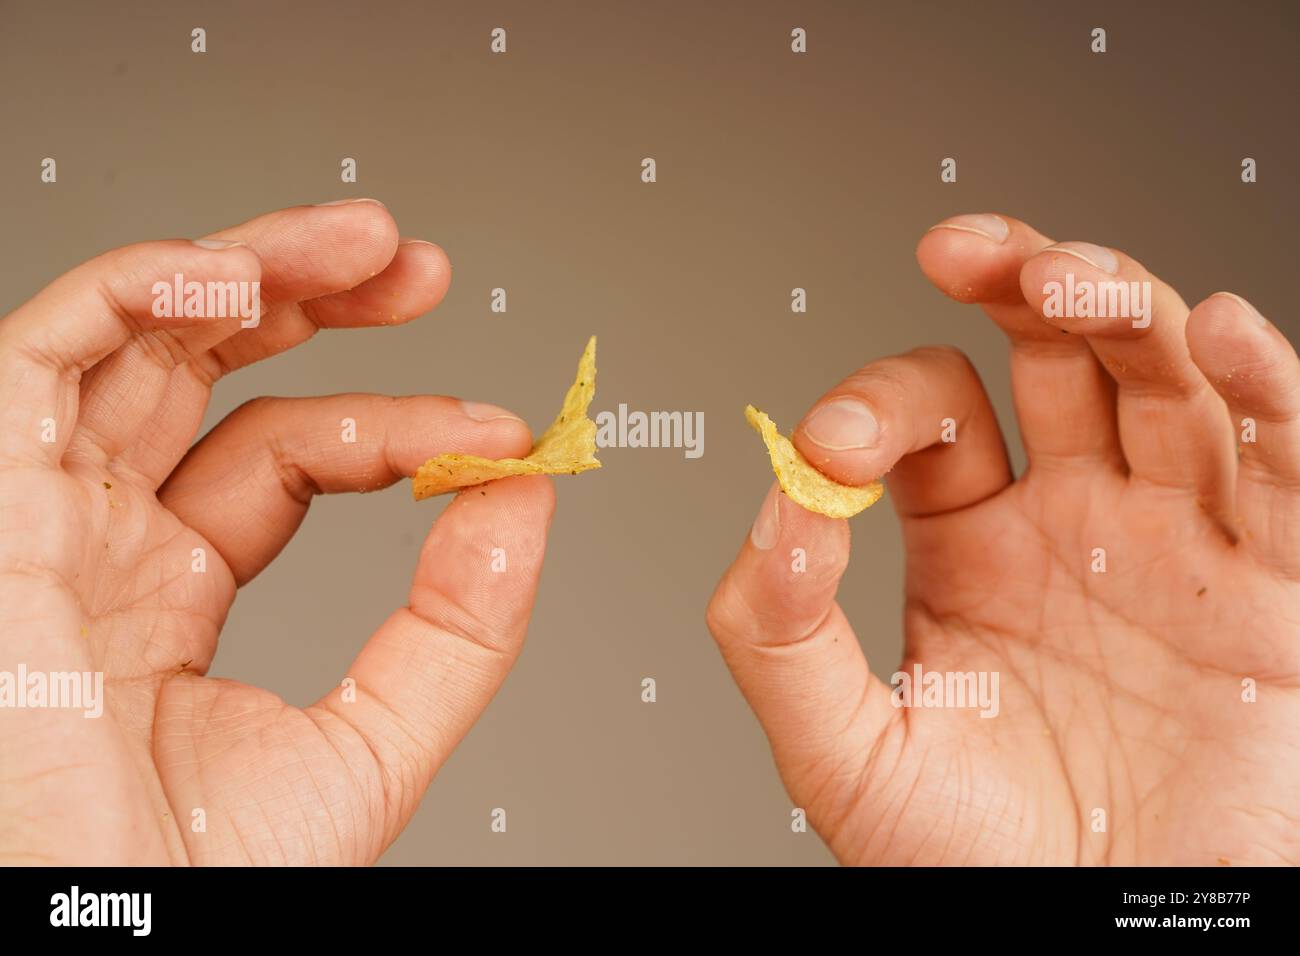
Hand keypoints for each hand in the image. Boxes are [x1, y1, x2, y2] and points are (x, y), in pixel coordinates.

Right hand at [0, 201, 553, 863]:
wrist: (106, 940)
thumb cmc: (198, 880)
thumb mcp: (367, 744)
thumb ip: (456, 628)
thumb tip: (526, 499)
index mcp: (174, 591)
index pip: (292, 457)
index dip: (398, 430)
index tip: (502, 434)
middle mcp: (103, 539)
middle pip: (202, 371)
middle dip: (311, 300)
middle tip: (416, 264)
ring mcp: (43, 516)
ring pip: (134, 340)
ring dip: (248, 268)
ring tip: (365, 240)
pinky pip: (41, 361)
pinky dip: (136, 295)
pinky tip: (239, 273)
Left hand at [707, 213, 1299, 864]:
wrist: (1094, 937)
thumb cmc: (976, 863)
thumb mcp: (846, 754)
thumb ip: (783, 636)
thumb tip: (774, 509)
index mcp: (970, 541)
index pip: (931, 413)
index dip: (879, 403)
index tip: (830, 445)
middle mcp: (1073, 519)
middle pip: (1057, 353)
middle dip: (1020, 284)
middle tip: (965, 251)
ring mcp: (1175, 541)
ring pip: (1164, 382)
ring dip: (1126, 311)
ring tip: (1070, 278)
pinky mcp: (1273, 589)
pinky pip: (1282, 471)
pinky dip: (1269, 396)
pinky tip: (1222, 335)